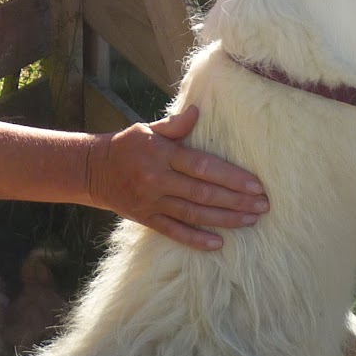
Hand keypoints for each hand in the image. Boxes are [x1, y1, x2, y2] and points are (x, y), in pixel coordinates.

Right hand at [85, 105, 268, 250]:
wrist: (92, 170)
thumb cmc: (126, 146)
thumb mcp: (147, 129)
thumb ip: (174, 126)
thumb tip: (197, 111)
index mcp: (162, 154)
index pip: (203, 166)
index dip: (231, 177)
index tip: (256, 184)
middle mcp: (158, 179)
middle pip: (203, 193)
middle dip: (236, 201)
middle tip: (263, 206)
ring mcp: (152, 202)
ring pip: (193, 214)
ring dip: (225, 220)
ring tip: (251, 221)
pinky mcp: (146, 219)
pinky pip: (174, 231)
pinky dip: (196, 239)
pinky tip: (218, 244)